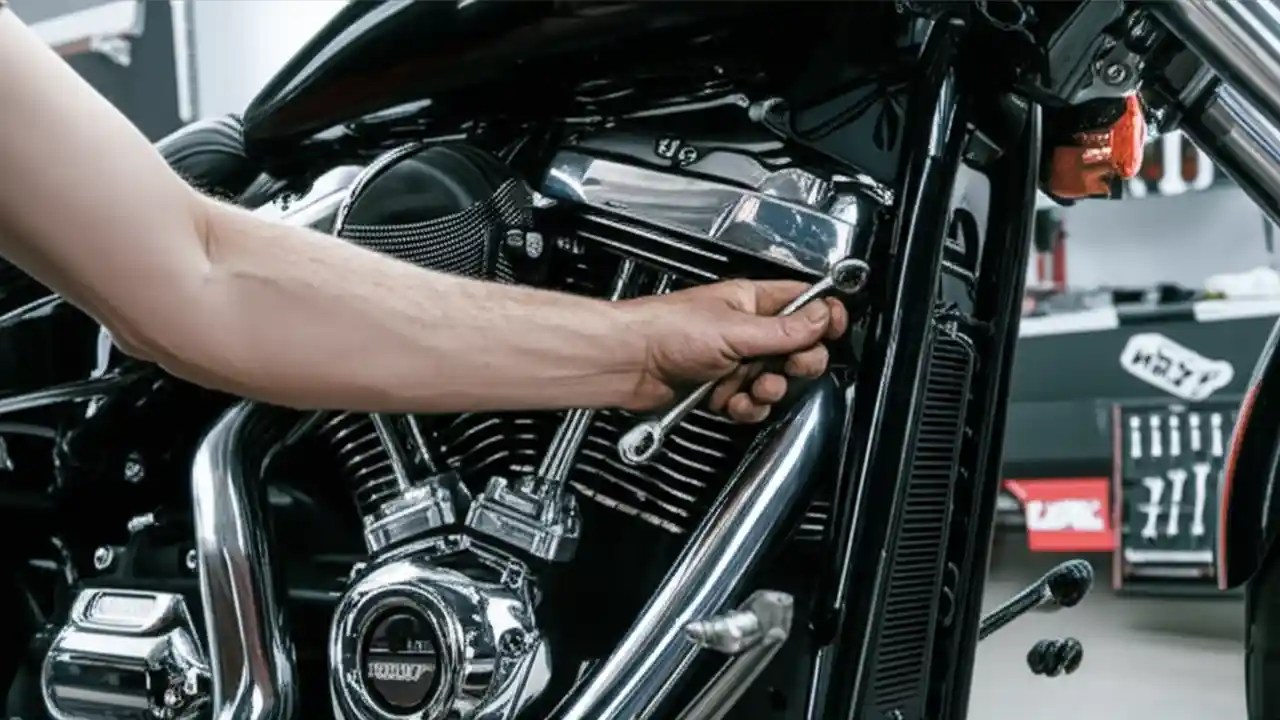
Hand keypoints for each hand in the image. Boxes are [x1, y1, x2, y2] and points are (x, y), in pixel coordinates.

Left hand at [622, 279, 848, 422]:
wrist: (629, 362)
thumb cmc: (668, 330)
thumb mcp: (735, 328)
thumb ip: (784, 329)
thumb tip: (823, 317)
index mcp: (752, 302)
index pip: (803, 304)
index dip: (823, 318)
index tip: (833, 329)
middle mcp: (746, 331)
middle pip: (796, 349)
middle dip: (799, 363)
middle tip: (792, 366)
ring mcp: (734, 362)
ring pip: (775, 382)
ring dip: (770, 390)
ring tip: (755, 387)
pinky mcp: (720, 390)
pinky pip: (751, 404)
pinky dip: (746, 408)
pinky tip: (732, 403)